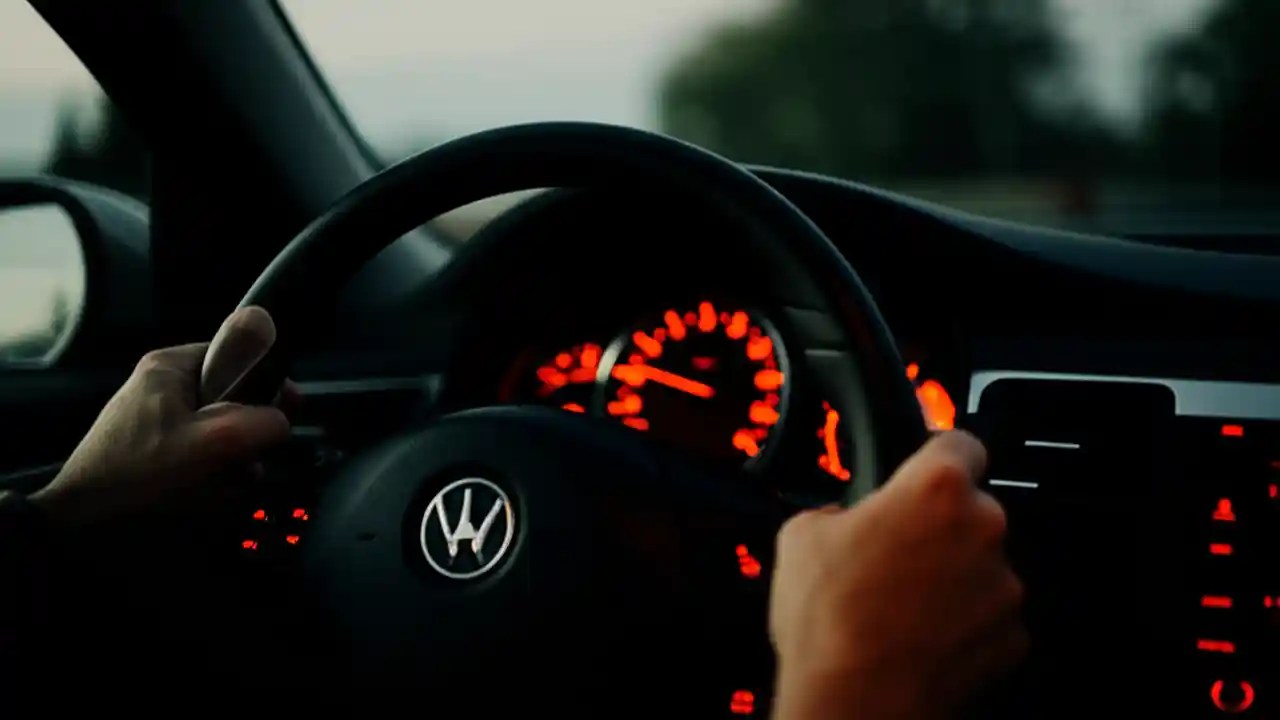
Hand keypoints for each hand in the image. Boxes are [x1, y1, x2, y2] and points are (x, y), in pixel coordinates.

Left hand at [31, 307, 291, 526]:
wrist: (80, 528)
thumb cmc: (140, 473)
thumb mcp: (210, 442)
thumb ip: (259, 423)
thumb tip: (283, 422)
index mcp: (170, 366)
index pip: (237, 355)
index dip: (266, 382)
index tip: (284, 412)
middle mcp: (163, 387)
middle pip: (233, 397)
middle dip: (248, 431)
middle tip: (250, 459)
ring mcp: (157, 422)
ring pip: (221, 431)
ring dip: (233, 459)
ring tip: (227, 483)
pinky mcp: (154, 454)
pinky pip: (202, 454)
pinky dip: (213, 474)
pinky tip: (209, 494)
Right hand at [769, 431, 1025, 719]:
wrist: (857, 703)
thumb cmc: (829, 619)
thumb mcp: (799, 536)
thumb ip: (836, 510)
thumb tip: (843, 520)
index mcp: (936, 487)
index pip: (959, 442)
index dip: (937, 455)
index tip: (925, 469)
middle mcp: (983, 527)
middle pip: (970, 510)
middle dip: (936, 528)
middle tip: (891, 556)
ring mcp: (1004, 585)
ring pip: (979, 565)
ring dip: (950, 578)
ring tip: (899, 607)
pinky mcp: (1013, 636)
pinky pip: (988, 616)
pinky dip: (962, 623)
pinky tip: (919, 638)